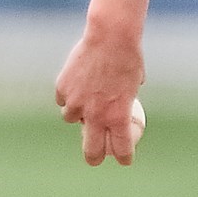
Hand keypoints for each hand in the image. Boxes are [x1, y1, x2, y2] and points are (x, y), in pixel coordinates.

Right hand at [55, 31, 147, 165]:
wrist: (110, 37)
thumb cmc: (128, 57)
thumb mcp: (134, 82)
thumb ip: (125, 99)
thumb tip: (122, 106)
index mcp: (117, 116)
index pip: (121, 148)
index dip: (124, 157)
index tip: (125, 160)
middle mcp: (95, 115)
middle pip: (91, 150)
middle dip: (95, 157)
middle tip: (97, 158)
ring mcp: (76, 103)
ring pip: (70, 119)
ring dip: (77, 115)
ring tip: (84, 102)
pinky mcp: (63, 89)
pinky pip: (63, 99)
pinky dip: (68, 95)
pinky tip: (75, 85)